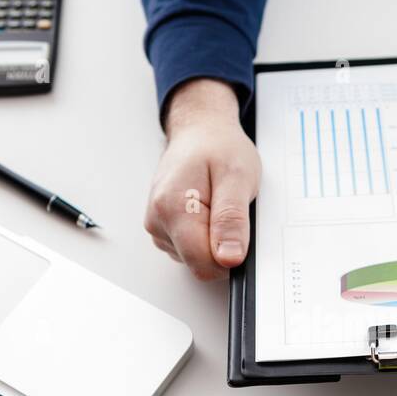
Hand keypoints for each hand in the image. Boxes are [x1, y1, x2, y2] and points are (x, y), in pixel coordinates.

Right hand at [145, 78, 259, 279]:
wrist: (200, 130)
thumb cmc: (218, 148)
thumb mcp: (237, 178)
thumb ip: (232, 220)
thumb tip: (229, 258)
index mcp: (172, 209)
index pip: (203, 265)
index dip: (229, 255)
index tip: (239, 230)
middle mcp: (158, 222)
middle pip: (199, 263)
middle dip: (221, 243)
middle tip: (228, 207)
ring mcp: (158, 227)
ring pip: (195, 258)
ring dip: (214, 237)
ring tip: (217, 202)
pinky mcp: (164, 229)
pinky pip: (191, 248)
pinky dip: (205, 234)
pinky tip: (207, 207)